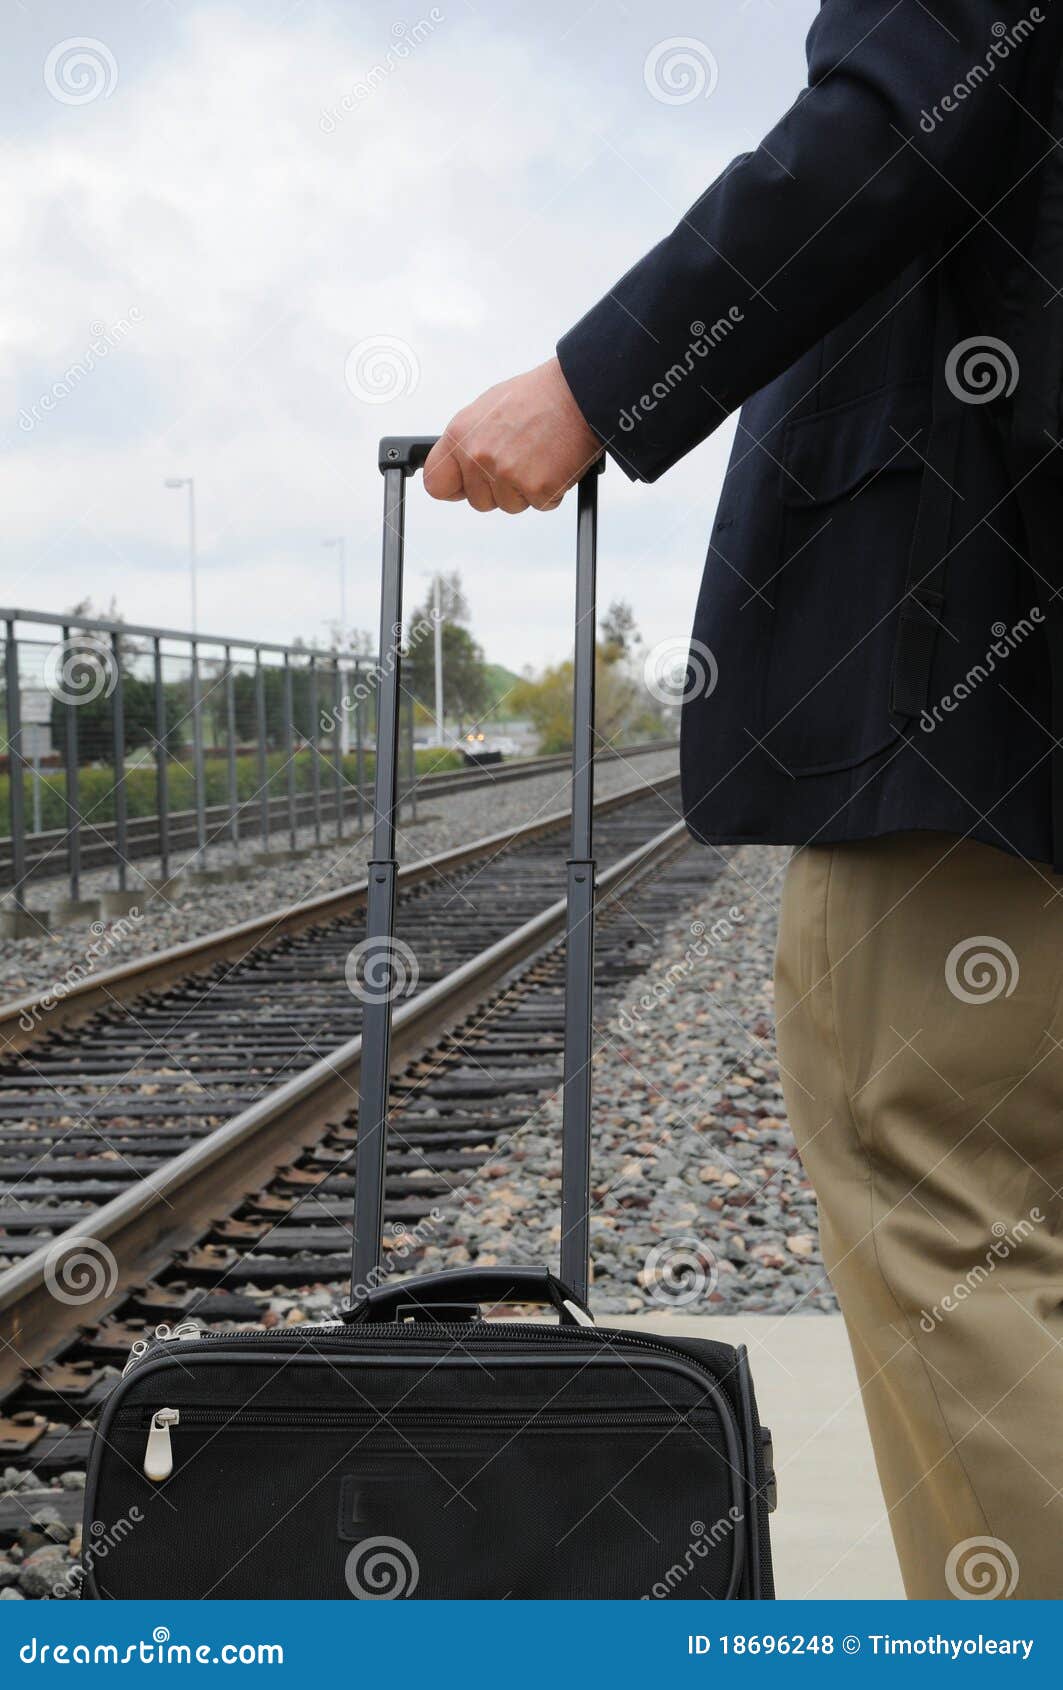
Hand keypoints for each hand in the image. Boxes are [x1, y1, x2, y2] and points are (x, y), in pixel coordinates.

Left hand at [423, 357, 602, 513]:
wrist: (578, 391)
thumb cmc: (537, 398)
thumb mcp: (487, 409)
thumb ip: (468, 442)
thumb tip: (459, 468)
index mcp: (460, 434)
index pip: (436, 483)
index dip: (455, 488)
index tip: (466, 485)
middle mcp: (478, 456)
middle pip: (479, 501)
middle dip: (500, 489)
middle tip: (521, 459)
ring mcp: (506, 474)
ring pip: (510, 506)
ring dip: (526, 490)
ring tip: (540, 456)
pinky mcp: (537, 488)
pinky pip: (541, 505)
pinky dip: (552, 490)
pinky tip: (556, 462)